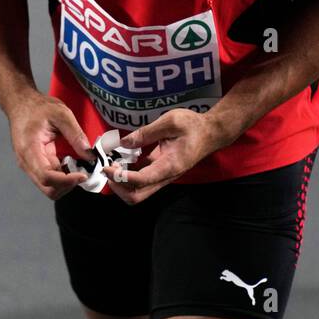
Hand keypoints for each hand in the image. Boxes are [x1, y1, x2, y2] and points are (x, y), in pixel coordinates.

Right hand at [5, 90, 94, 198]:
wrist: (21, 104)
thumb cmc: (38, 107)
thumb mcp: (61, 114)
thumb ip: (76, 134)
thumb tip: (90, 155)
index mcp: (29, 150)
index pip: (46, 177)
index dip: (66, 181)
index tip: (83, 175)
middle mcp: (27, 162)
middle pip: (47, 188)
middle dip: (67, 185)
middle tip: (83, 172)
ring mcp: (29, 165)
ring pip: (49, 186)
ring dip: (66, 183)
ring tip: (79, 168)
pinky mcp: (35, 164)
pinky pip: (50, 178)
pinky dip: (62, 177)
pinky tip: (72, 164)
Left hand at [105, 108, 224, 204]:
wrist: (211, 133)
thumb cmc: (194, 126)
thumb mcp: (170, 122)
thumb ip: (146, 132)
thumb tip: (124, 142)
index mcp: (169, 166)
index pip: (141, 180)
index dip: (120, 177)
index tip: (107, 167)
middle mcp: (165, 177)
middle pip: (137, 196)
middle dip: (118, 187)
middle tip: (108, 168)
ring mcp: (163, 177)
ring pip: (138, 192)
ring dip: (121, 183)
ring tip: (113, 164)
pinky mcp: (160, 173)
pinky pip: (141, 181)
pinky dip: (127, 175)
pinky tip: (122, 160)